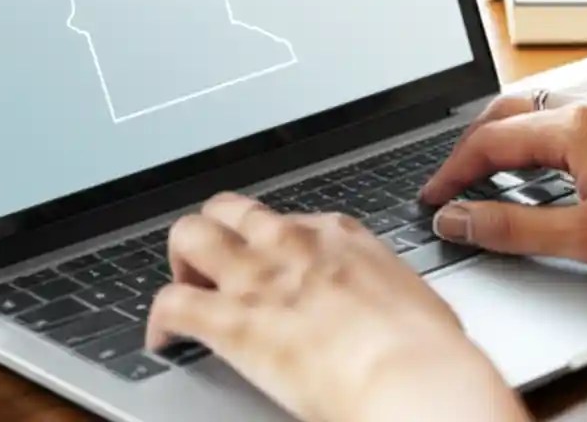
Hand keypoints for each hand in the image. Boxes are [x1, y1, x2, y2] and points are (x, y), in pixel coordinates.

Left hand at [146, 193, 525, 421]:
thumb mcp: (414, 302)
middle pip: (229, 210)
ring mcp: (257, 276)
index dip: (270, 244)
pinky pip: (169, 303)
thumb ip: (388, 297)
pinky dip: (160, 322)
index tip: (271, 266)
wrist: (411, 377)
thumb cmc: (426, 349)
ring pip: (189, 234)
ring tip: (188, 289)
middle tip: (218, 269)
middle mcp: (292, 243)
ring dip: (182, 262)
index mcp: (340, 236)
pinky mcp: (229, 319)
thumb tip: (394, 312)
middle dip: (217, 234)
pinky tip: (166, 340)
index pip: (286, 219)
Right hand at [420, 93, 586, 274]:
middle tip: (450, 182)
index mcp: (573, 128)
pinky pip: (566, 120)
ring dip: (504, 138)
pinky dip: (536, 140)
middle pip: (508, 113)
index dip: (452, 172)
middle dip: (471, 146)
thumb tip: (459, 220)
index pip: (489, 142)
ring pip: (538, 112)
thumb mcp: (583, 237)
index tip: (433, 199)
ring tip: (485, 173)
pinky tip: (541, 169)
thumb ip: (511, 227)